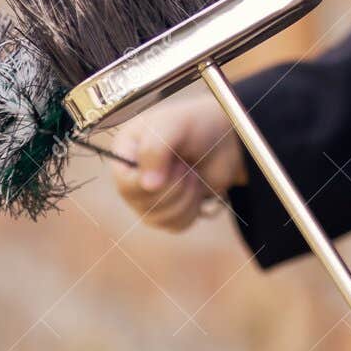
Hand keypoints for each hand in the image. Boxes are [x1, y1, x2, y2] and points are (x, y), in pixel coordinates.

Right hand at [108, 89, 248, 231]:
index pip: (125, 183)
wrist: (226, 140)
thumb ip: (154, 149)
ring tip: (192, 173)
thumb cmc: (197, 125)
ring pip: (159, 218)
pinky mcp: (168, 213)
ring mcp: (148, 198)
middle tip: (185, 164)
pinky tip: (196, 188)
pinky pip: (175, 225)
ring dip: (186, 197)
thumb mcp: (173, 125)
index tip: (174, 165)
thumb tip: (148, 186)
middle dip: (175, 186)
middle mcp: (132, 178)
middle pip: (143, 204)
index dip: (149, 181)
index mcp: (125, 153)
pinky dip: (192, 209)